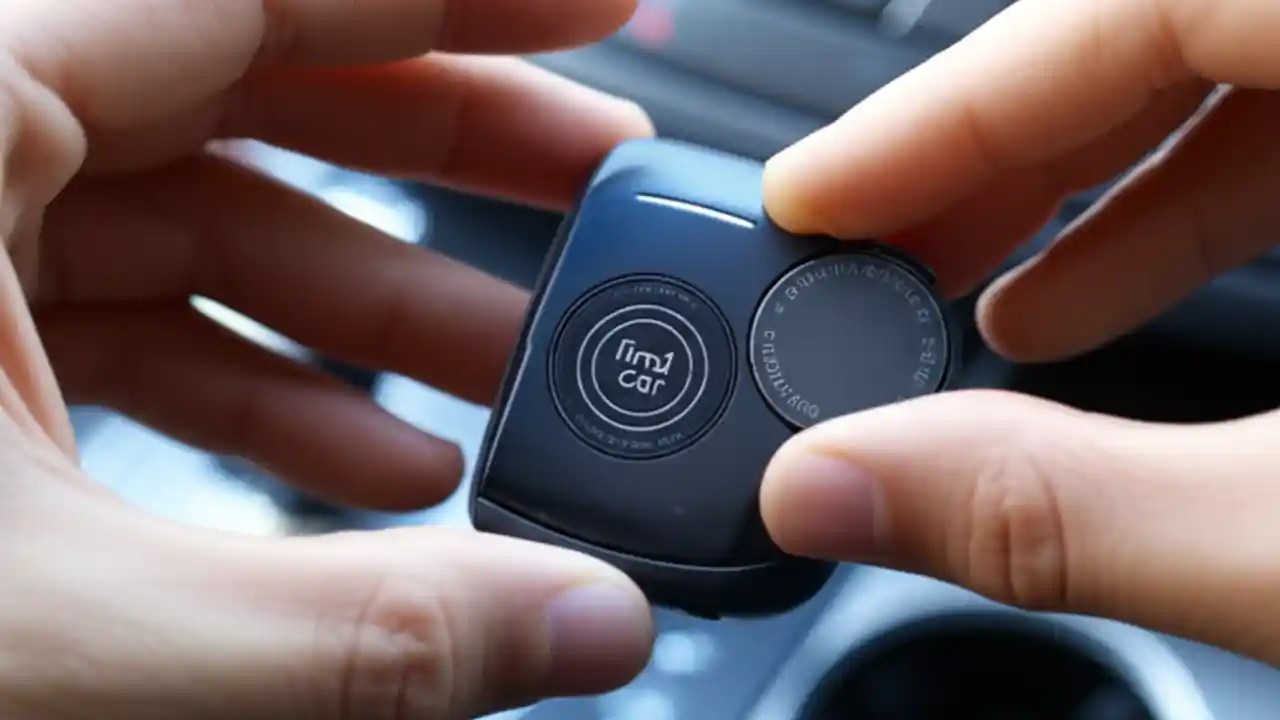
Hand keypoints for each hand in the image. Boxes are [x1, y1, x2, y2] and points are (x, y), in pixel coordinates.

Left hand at [0, 1, 653, 716]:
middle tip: (595, 183)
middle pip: (250, 87)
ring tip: (511, 368)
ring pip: (203, 212)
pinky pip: (135, 313)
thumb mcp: (74, 643)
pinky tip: (374, 464)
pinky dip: (266, 377)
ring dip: (374, 295)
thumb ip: (355, 627)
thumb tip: (584, 620)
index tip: (599, 10)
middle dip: (447, 148)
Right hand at [759, 0, 1279, 662]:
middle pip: (1159, 30)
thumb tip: (835, 489)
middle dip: (992, 158)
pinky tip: (1092, 313)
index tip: (815, 196)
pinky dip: (1185, 217)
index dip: (949, 103)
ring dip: (1082, 193)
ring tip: (979, 311)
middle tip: (871, 264)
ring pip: (1227, 77)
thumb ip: (1067, 511)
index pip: (1139, 1)